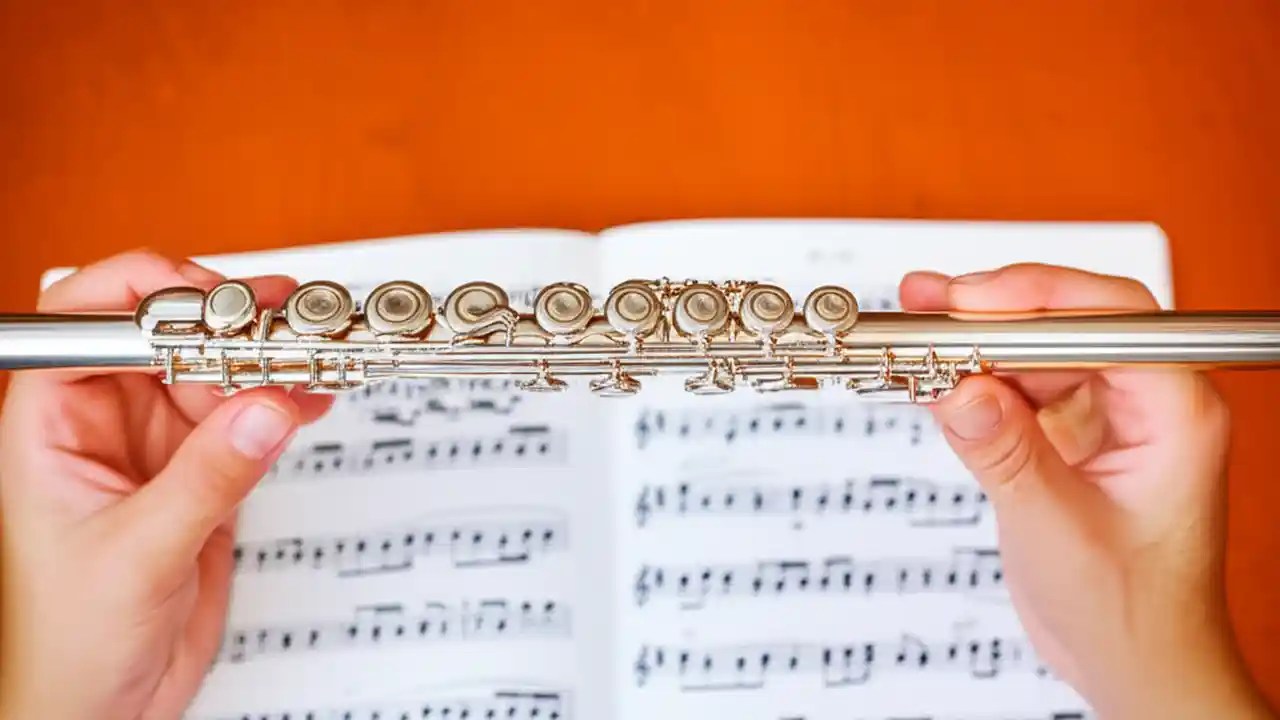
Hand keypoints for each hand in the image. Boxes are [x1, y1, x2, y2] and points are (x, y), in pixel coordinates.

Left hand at [0, 251, 333, 719]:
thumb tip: (263, 411)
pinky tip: (311, 395)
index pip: (87, 323)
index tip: (215, 308)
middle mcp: (103, 422)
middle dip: (225, 322)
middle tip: (281, 325)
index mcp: (50, 426)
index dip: (149, 298)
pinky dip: (284, 399)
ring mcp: (158, 444)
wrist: (105, 707)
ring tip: (310, 355)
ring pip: (213, 368)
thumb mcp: (136, 555)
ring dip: (264, 358)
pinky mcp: (204, 470)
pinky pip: (247, 414)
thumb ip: (206, 480)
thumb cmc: (66, 643)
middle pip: (163, 333)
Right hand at [900, 264, 1273, 718]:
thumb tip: (958, 387)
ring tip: (914, 339)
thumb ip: (1005, 453)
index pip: (1112, 319)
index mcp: (1177, 415)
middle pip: (1066, 324)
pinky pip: (1017, 388)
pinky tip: (932, 378)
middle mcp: (1147, 403)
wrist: (1134, 663)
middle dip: (990, 315)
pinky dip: (973, 383)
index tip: (968, 304)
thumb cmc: (1134, 613)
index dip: (1035, 298)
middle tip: (925, 306)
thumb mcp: (1058, 531)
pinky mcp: (1069, 434)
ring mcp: (1107, 416)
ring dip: (974, 345)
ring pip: (1035, 351)